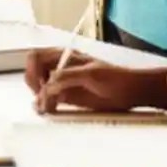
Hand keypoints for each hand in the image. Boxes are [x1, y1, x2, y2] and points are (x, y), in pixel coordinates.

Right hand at [28, 48, 166, 113]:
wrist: (133, 92)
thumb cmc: (117, 77)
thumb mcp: (92, 74)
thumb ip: (67, 77)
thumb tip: (47, 85)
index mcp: (65, 56)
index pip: (36, 57)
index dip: (33, 71)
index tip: (41, 85)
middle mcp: (61, 68)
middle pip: (33, 72)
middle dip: (33, 85)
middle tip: (43, 97)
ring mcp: (64, 83)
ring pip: (39, 87)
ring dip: (37, 97)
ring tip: (45, 107)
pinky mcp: (68, 97)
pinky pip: (49, 100)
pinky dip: (44, 105)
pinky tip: (49, 110)